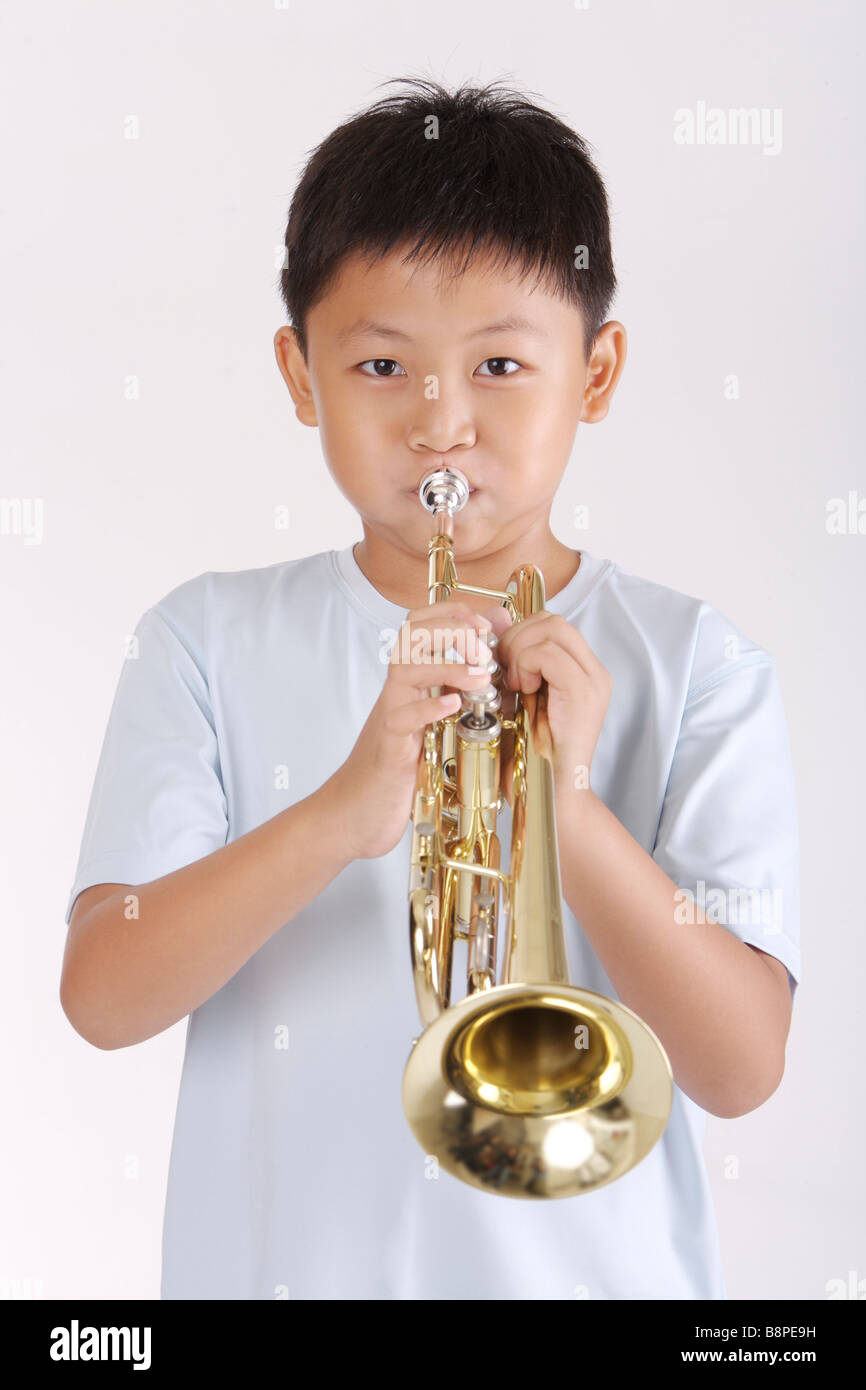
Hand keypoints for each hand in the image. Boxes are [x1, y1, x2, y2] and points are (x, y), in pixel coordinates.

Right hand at [333, 599, 495, 858]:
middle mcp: (396, 690)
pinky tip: (453, 706)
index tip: (485, 623)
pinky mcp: (390, 746)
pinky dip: (429, 707)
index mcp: (408, 679)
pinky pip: (404, 717)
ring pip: (407, 670)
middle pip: (411, 635)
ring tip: (481, 676)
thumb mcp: (434, 718)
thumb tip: (491, 643)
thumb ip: (459, 680)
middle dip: (452, 630)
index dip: (452, 612)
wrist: (358, 811)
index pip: (420, 622)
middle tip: (485, 647)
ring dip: (447, 666)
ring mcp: (390, 715)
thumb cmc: (403, 764)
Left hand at [489, 608, 611, 802]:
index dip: (519, 633)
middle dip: (517, 638)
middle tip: (504, 672)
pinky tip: (522, 692)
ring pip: (552, 629)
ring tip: (515, 684)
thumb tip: (494, 619)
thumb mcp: (513, 698)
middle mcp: (593, 671)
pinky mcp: (585, 693)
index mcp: (580, 671)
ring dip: (521, 651)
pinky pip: (549, 655)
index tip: (501, 663)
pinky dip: (527, 666)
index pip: (551, 623)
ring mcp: (593, 681)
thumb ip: (509, 661)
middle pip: (552, 620)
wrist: (549, 795)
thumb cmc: (528, 755)